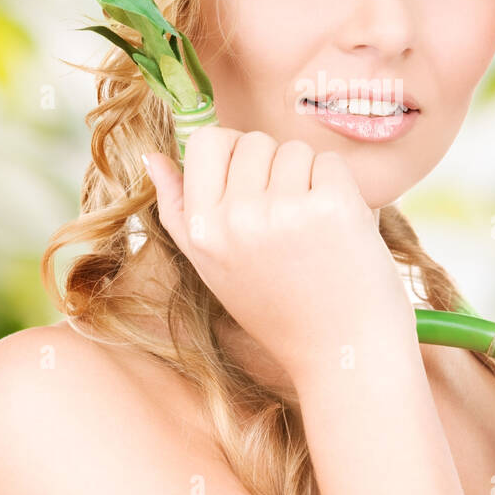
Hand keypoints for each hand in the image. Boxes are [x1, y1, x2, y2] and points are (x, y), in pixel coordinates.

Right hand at [143, 127, 417, 383]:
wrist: (343, 353)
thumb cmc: (280, 310)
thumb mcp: (213, 267)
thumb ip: (179, 211)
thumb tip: (151, 157)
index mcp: (202, 230)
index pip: (206, 140)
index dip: (233, 153)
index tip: (252, 184)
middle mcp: (235, 218)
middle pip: (253, 141)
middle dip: (274, 167)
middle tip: (288, 221)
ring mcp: (283, 210)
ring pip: (294, 149)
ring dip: (308, 178)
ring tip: (313, 229)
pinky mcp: (332, 206)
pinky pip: (331, 163)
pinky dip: (340, 187)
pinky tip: (339, 229)